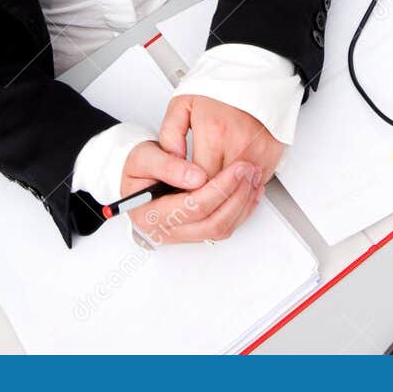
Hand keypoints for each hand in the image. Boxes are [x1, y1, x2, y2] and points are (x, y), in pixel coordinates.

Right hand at [123, 141, 260, 244]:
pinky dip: (241, 210)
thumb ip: (167, 165)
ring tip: (252, 178)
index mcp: (150, 215)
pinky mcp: (196, 232)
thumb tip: (196, 177)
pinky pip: (223, 228)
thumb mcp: (144, 156)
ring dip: (241, 205)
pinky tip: (250, 191)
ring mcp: (182, 235)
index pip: (192, 207)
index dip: (218, 188)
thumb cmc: (139, 166)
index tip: (236, 168)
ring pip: (220, 229)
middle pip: (211, 223)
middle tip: (248, 171)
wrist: (140, 173)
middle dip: (235, 197)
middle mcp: (166, 231)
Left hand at [159, 94, 284, 221]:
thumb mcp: (182, 104)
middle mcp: (238, 144)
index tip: (181, 192)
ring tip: (213, 193)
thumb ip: (170, 136)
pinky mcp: (272, 155)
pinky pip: (256, 185)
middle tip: (194, 198)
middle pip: (220, 191)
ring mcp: (258, 152)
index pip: (198, 181)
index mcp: (214, 133)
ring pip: (239, 192)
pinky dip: (244, 189)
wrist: (254, 74)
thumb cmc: (220, 88)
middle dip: (206, 198)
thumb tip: (172, 162)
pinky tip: (233, 184)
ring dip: (226, 196)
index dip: (188, 192)